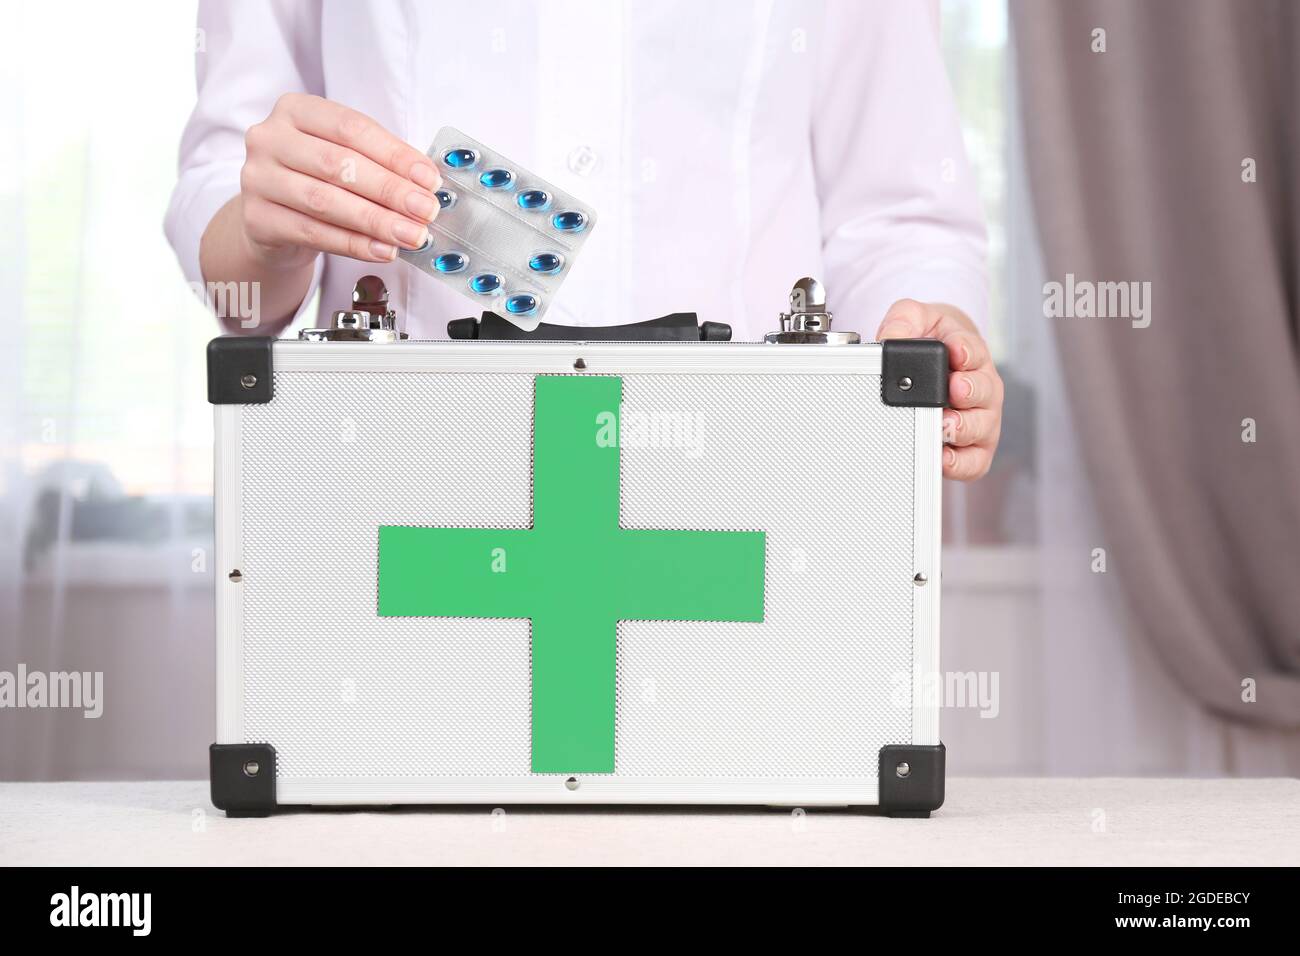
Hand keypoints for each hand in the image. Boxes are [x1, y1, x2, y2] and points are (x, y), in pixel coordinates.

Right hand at [238, 93, 440, 266]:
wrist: (272, 218)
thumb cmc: (316, 180)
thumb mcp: (345, 158)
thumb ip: (380, 163)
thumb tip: (427, 183)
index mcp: (295, 110)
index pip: (351, 128)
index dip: (395, 155)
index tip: (429, 179)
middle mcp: (269, 138)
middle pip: (338, 165)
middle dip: (390, 190)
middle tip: (425, 211)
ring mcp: (257, 178)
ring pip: (325, 201)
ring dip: (376, 221)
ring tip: (411, 235)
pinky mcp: (256, 218)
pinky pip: (313, 233)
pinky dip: (353, 244)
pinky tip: (382, 250)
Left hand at [875, 299, 1002, 480]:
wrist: (936, 361)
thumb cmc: (930, 341)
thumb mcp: (915, 318)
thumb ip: (903, 320)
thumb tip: (890, 338)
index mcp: (970, 353)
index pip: (974, 350)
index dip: (966, 352)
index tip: (956, 353)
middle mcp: (981, 387)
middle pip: (985, 392)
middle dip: (970, 392)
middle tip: (954, 390)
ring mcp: (980, 419)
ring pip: (982, 428)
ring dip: (964, 428)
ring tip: (945, 426)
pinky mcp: (973, 448)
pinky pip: (974, 462)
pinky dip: (960, 464)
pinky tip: (943, 459)